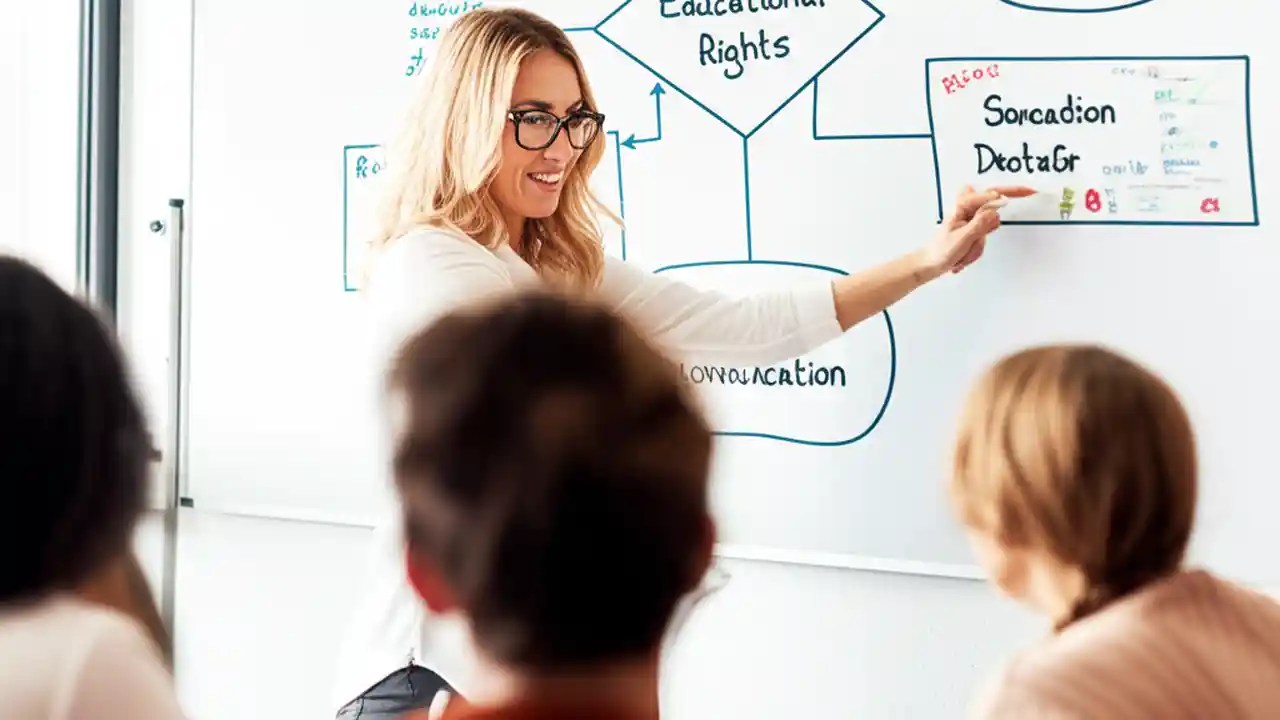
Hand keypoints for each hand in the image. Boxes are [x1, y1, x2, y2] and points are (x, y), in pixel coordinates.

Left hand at [918, 184, 1035, 279]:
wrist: (929, 266)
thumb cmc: (941, 252)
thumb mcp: (962, 238)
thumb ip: (980, 222)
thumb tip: (996, 206)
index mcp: (962, 208)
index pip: (990, 195)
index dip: (1009, 192)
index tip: (1027, 193)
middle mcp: (966, 211)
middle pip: (992, 198)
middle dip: (1007, 198)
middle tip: (1030, 192)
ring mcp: (970, 221)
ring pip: (989, 224)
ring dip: (980, 243)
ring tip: (965, 253)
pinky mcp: (971, 231)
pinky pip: (984, 236)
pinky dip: (978, 248)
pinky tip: (964, 257)